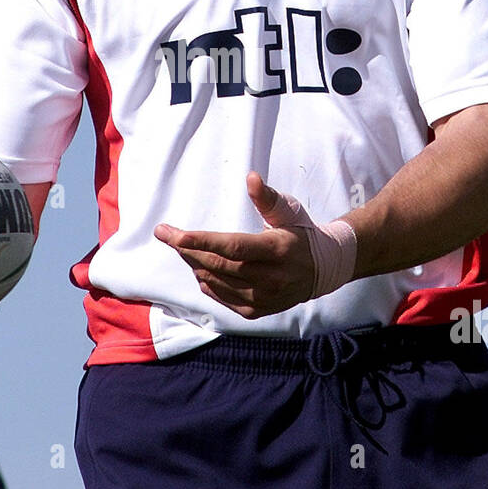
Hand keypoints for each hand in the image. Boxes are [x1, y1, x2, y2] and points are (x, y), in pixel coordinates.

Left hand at [154, 172, 315, 318]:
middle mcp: (270, 279)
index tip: (174, 234)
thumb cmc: (299, 232)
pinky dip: (205, 280)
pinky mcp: (255, 310)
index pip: (233, 247)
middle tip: (166, 234)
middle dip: (187, 248)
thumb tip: (251, 178)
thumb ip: (267, 197)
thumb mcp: (288, 211)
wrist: (321, 270)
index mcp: (277, 250)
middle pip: (218, 264)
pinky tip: (200, 266)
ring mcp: (262, 298)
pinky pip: (220, 296)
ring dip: (193, 263)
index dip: (201, 241)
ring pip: (214, 281)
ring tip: (183, 246)